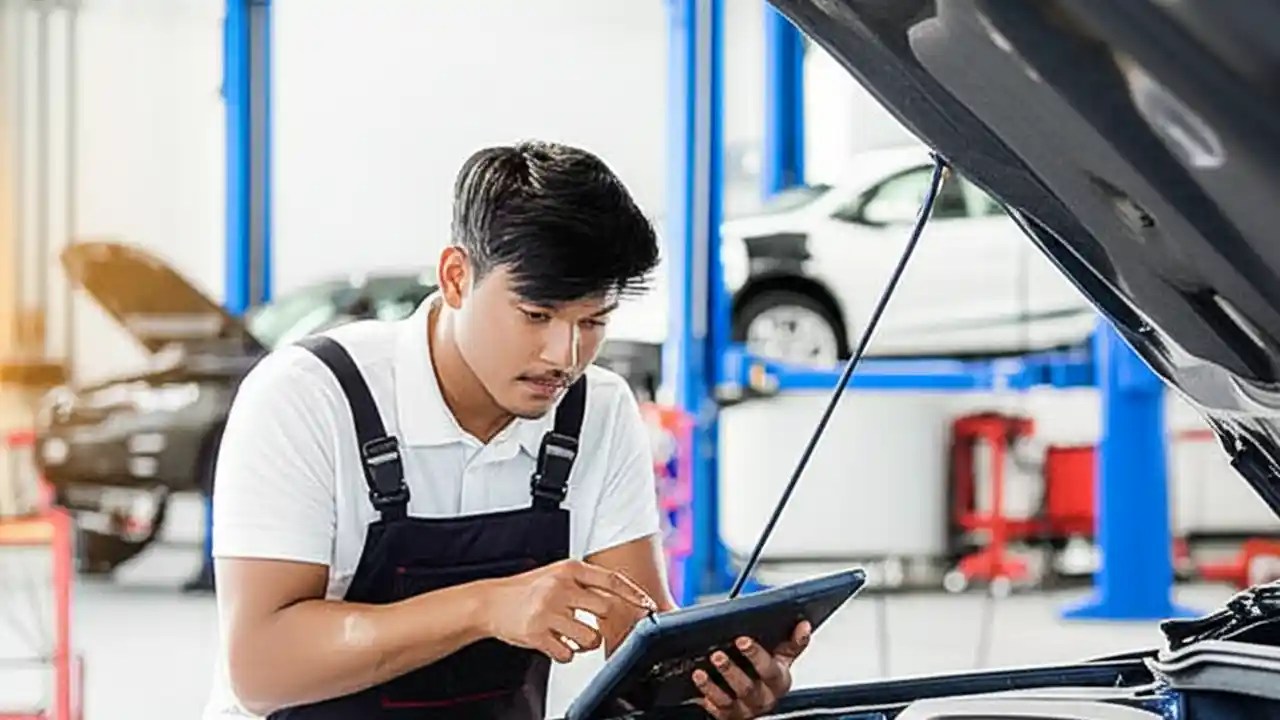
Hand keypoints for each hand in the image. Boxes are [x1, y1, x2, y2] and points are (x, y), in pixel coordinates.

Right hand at [479, 559, 656, 662]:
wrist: (491, 602)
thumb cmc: (527, 589)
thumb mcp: (557, 574)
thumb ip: (585, 581)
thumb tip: (621, 593)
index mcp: (568, 569)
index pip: (611, 580)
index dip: (633, 594)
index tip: (648, 605)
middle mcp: (560, 588)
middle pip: (606, 609)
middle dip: (607, 623)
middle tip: (597, 625)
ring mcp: (548, 611)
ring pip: (590, 637)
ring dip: (586, 643)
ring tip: (572, 636)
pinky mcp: (537, 633)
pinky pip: (568, 654)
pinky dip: (566, 653)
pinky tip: (556, 643)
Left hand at [692, 620, 811, 718]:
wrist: (757, 699)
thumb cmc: (768, 674)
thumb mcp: (783, 658)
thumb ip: (793, 643)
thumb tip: (804, 625)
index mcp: (778, 681)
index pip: (770, 669)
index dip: (756, 655)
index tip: (743, 640)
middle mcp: (763, 698)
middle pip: (748, 687)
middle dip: (731, 671)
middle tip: (717, 655)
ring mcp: (745, 709)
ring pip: (729, 700)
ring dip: (713, 686)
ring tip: (701, 672)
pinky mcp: (728, 715)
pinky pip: (715, 709)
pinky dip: (706, 696)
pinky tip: (699, 683)